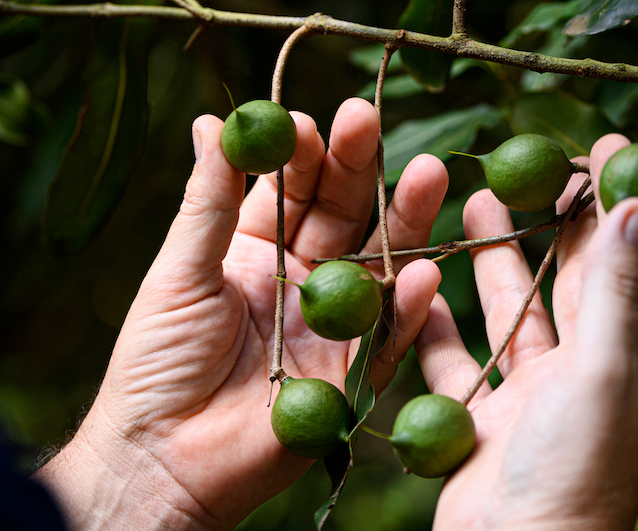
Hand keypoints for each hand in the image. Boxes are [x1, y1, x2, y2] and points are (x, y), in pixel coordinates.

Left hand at [34, 98, 447, 529]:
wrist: (163, 456)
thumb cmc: (157, 362)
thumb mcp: (179, 271)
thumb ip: (208, 200)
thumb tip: (214, 120)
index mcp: (256, 250)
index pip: (292, 189)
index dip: (306, 154)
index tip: (314, 121)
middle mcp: (303, 279)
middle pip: (343, 215)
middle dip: (361, 168)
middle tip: (371, 121)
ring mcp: (333, 323)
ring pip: (378, 263)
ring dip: (406, 220)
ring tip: (431, 172)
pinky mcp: (354, 372)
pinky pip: (389, 335)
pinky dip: (408, 307)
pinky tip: (422, 272)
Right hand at [418, 134, 637, 528]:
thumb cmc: (576, 470)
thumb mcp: (605, 371)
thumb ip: (615, 289)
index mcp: (630, 360)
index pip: (632, 262)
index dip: (620, 204)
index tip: (605, 146)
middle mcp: (585, 373)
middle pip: (570, 281)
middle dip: (552, 222)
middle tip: (531, 167)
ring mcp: (532, 397)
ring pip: (510, 314)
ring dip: (492, 261)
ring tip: (472, 206)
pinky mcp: (482, 421)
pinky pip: (457, 362)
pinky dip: (438, 327)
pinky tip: (418, 288)